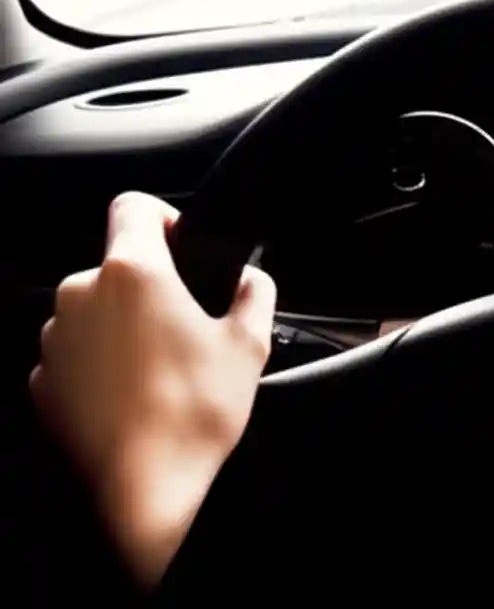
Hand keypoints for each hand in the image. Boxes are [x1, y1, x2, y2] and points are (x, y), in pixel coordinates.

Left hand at [30, 192, 275, 587]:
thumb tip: (251, 279)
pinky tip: (135, 394)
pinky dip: (102, 362)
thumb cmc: (194, 413)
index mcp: (134, 272)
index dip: (162, 218)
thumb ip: (254, 293)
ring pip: (95, 309)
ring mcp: (56, 337)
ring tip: (163, 368)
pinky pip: (77, 351)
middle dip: (151, 286)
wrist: (144, 486)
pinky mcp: (42, 377)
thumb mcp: (249, 344)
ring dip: (124, 325)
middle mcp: (81, 294)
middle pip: (117, 264)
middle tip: (188, 326)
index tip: (181, 246)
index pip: (133, 205)